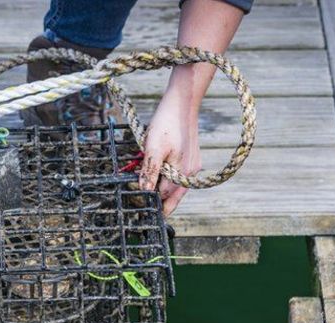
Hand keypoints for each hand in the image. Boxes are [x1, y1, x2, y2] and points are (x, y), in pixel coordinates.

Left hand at [139, 80, 201, 215]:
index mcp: (181, 174)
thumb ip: (149, 171)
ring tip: (150, 188)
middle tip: (146, 209)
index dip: (152, 203)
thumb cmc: (167, 123)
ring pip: (176, 186)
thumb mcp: (153, 148)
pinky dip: (169, 177)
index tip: (141, 208)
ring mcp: (194, 166)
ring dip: (163, 188)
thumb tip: (145, 191)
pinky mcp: (193, 159)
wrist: (183, 102)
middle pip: (172, 196)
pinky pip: (180, 175)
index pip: (164, 198)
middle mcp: (190, 174)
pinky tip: (161, 171)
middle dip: (160, 202)